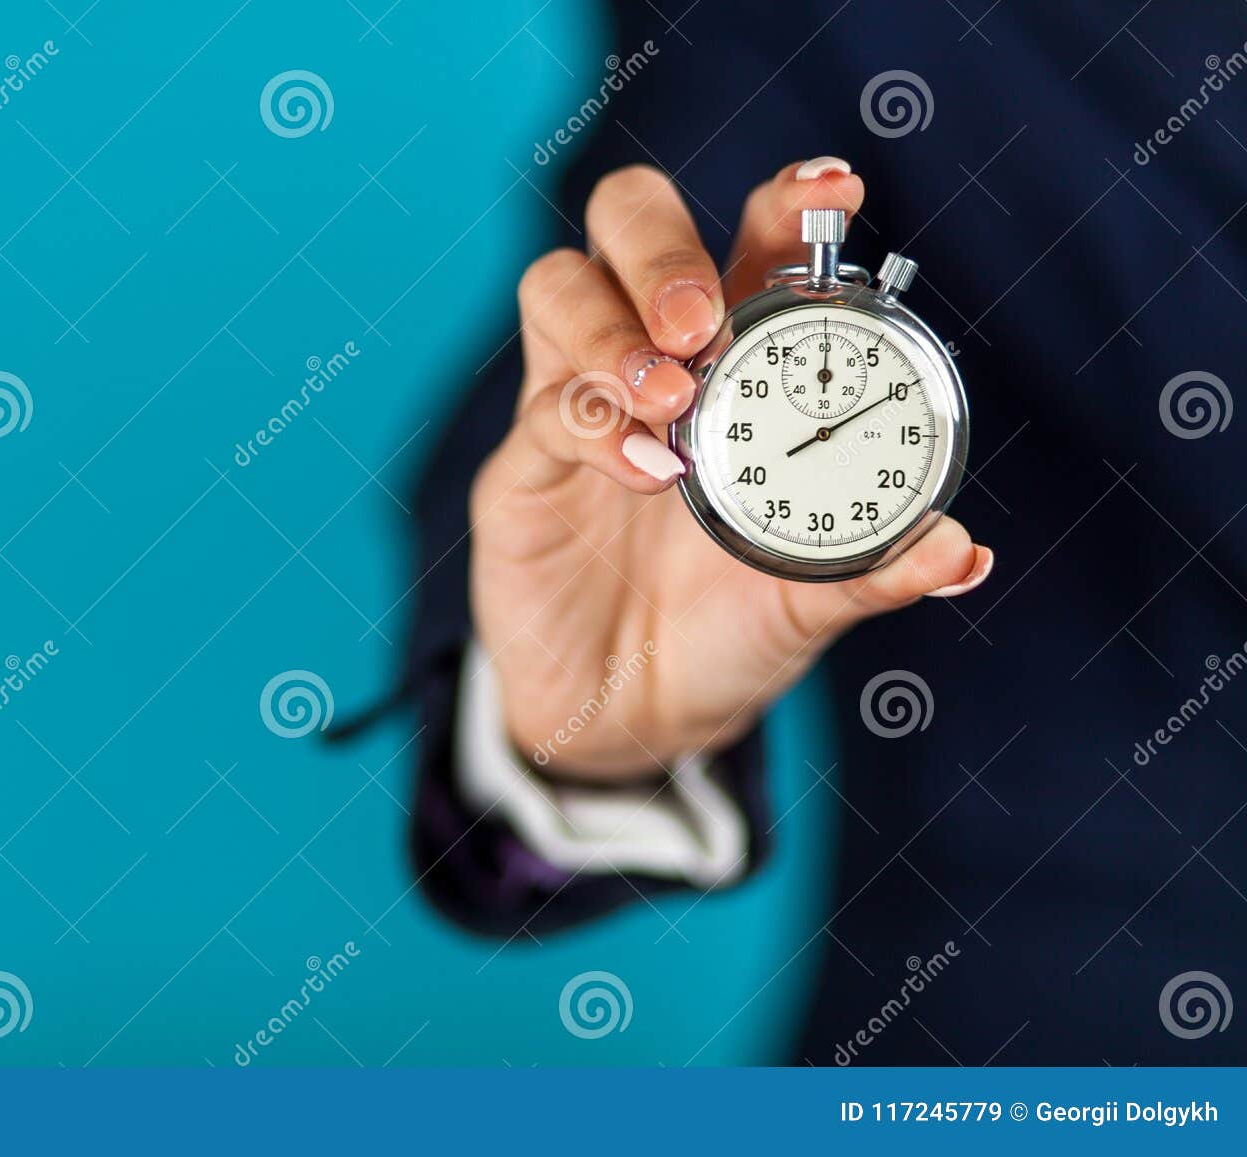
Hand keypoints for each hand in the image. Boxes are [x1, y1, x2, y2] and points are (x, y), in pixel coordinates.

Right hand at [469, 160, 992, 779]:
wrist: (635, 715)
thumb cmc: (728, 633)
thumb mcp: (810, 603)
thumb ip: (875, 569)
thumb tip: (960, 552)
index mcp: (738, 359)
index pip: (749, 244)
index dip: (784, 203)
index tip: (831, 194)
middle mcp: (653, 357)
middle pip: (628, 222)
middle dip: (662, 249)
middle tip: (698, 322)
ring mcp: (578, 400)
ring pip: (557, 286)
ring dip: (612, 330)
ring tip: (669, 399)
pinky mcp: (523, 464)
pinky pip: (543, 407)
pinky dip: (594, 426)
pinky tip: (643, 471)